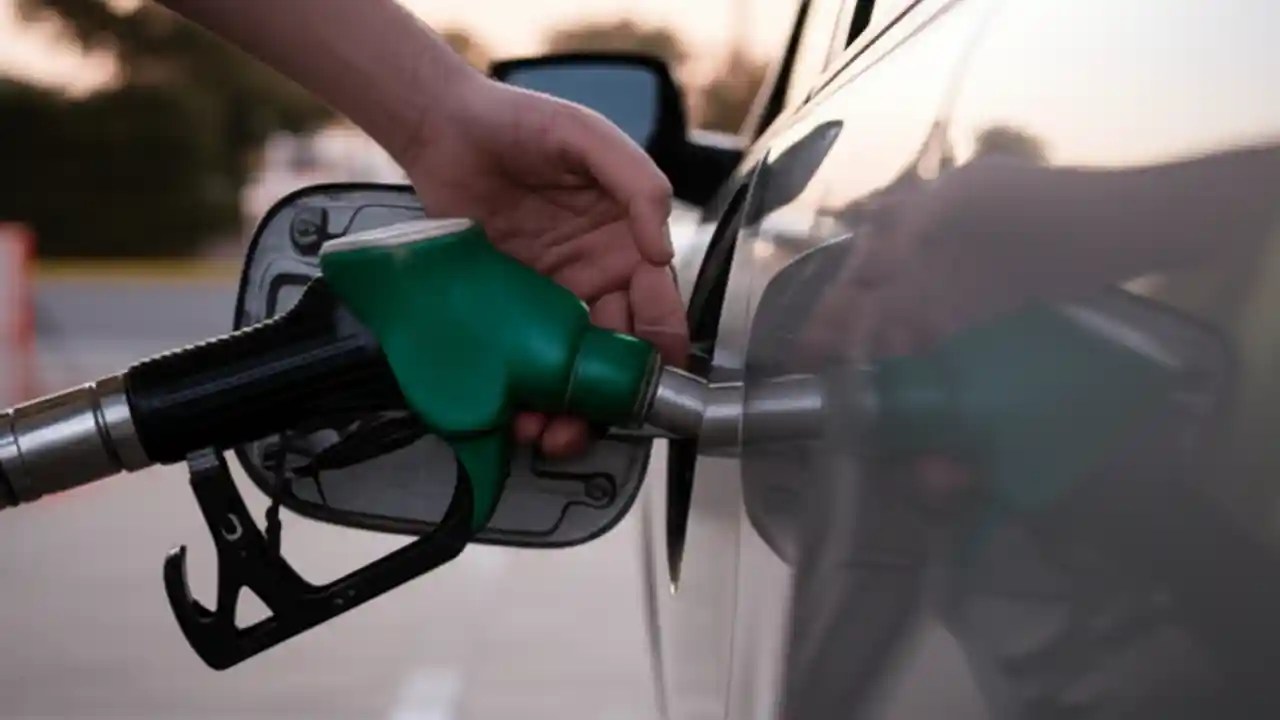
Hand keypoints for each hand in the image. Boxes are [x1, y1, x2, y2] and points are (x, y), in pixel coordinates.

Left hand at [403, 76, 689, 456]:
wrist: (444, 129)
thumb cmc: (522, 123)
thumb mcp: (589, 138)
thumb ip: (637, 184)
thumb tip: (661, 251)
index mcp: (626, 243)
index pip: (657, 303)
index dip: (661, 344)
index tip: (656, 380)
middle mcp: (595, 277)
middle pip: (618, 350)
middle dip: (612, 393)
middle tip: (592, 423)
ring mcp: (550, 298)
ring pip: (573, 366)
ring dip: (568, 406)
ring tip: (550, 434)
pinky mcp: (506, 310)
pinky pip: (524, 358)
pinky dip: (525, 392)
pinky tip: (516, 414)